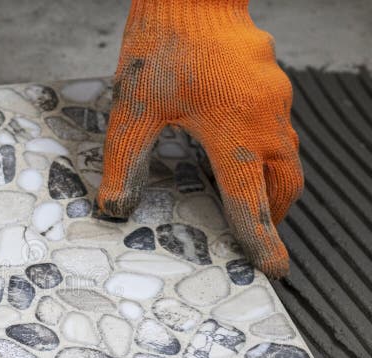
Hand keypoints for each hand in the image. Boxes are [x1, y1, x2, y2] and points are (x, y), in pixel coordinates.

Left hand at [97, 0, 302, 277]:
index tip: (273, 268)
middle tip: (256, 235)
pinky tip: (238, 153)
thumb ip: (124, 161)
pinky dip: (267, 154)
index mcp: (234, 131)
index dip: (261, 238)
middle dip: (274, 214)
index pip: (251, 200)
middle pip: (285, 183)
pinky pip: (280, 130)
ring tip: (248, 200)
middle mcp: (265, 118)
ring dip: (273, 185)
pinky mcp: (272, 84)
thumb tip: (114, 206)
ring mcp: (275, 98)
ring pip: (288, 156)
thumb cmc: (164, 43)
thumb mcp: (134, 108)